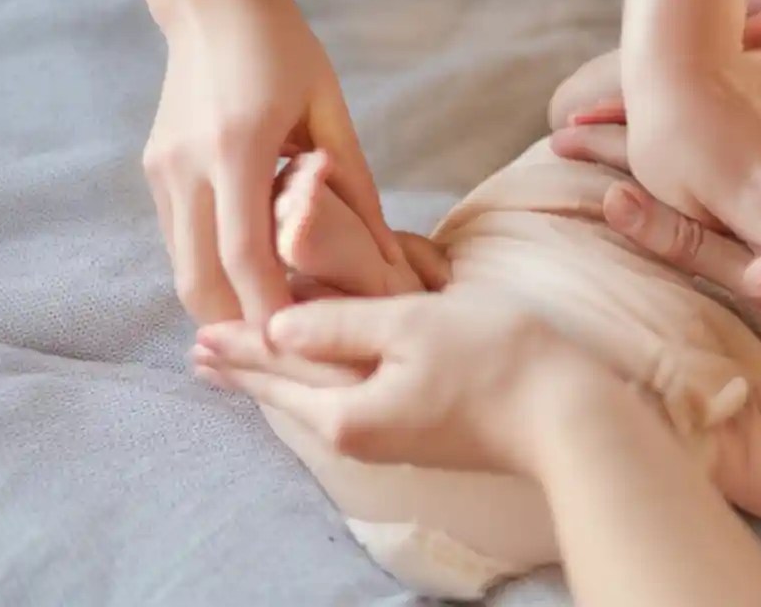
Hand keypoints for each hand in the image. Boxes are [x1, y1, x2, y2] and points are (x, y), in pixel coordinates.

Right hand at [144, 0, 411, 324]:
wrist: (213, 2)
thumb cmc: (285, 51)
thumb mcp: (331, 111)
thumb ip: (355, 185)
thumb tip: (386, 254)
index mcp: (236, 148)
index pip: (244, 256)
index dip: (268, 310)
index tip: (298, 345)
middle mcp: (188, 166)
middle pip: (199, 280)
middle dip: (239, 325)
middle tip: (286, 352)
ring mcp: (162, 171)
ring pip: (182, 268)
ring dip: (222, 304)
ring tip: (272, 326)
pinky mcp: (154, 170)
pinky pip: (179, 242)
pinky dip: (210, 272)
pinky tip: (249, 281)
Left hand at [191, 294, 619, 474]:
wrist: (565, 417)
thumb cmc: (493, 360)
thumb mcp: (407, 324)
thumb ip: (336, 324)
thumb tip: (277, 322)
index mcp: (345, 409)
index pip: (277, 367)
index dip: (237, 346)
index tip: (196, 335)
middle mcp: (358, 433)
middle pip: (290, 393)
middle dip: (249, 370)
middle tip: (202, 355)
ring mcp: (390, 438)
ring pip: (318, 399)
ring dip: (281, 376)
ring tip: (248, 364)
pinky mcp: (418, 432)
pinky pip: (348, 403)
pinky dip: (319, 382)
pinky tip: (319, 374)